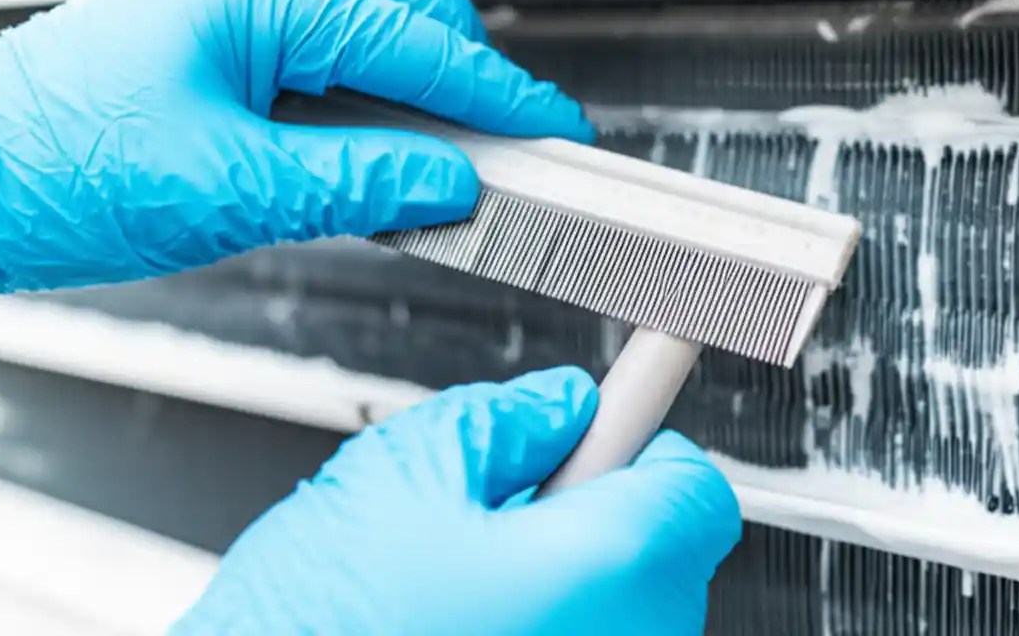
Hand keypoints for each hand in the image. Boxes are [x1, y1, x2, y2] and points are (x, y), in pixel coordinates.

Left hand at [0, 0, 590, 303]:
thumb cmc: (58, 166)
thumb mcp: (233, 188)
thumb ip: (360, 181)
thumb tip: (447, 180)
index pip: (423, 46)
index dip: (502, 97)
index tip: (556, 131)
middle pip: (413, 20)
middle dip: (473, 87)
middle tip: (518, 156)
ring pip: (378, 34)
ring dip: (426, 95)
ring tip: (459, 162)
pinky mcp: (228, 36)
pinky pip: (334, 54)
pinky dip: (377, 100)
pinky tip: (390, 147)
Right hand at [172, 366, 740, 634]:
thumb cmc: (321, 627)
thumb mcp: (402, 475)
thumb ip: (504, 421)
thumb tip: (562, 404)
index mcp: (608, 564)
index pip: (697, 486)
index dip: (645, 443)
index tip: (608, 428)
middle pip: (661, 549)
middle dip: (593, 508)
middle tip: (501, 506)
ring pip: (619, 608)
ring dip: (564, 577)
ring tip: (462, 581)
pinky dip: (546, 628)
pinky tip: (465, 627)